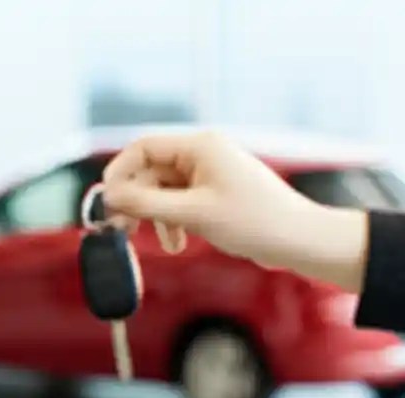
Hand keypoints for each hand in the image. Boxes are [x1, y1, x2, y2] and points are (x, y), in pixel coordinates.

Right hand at [100, 131, 369, 290]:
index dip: (119, 174)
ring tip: (167, 244)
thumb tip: (108, 198)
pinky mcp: (214, 194)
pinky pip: (179, 203)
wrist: (298, 240)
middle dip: (136, 203)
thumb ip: (146, 204)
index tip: (106, 202)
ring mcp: (208, 174)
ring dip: (156, 218)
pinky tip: (179, 243)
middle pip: (149, 172)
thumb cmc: (252, 221)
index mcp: (199, 146)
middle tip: (122, 231)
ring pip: (162, 191)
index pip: (142, 148)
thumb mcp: (192, 214)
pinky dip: (173, 222)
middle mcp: (202, 153)